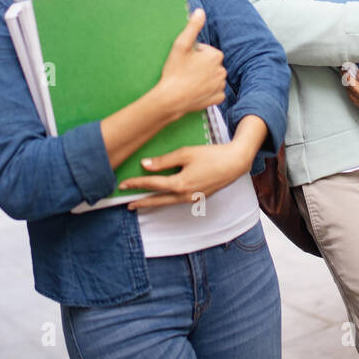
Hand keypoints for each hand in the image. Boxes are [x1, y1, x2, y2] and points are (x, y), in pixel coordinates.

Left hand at [119, 141, 255, 209]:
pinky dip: (166, 201)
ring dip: (153, 203)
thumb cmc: (211, 155)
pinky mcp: (198, 197)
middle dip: (141, 202)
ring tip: (140, 203)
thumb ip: (164, 160)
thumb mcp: (185, 154)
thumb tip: (144, 165)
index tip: (123, 184)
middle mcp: (184, 195)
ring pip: (167, 203)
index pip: (152, 185)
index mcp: (179, 184)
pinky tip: (162, 198)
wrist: (234, 163)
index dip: (136, 184)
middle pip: (157, 200)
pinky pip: (177, 201)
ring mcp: (192, 198)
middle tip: (127, 204)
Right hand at [152, 9, 226, 119]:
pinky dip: (207, 91)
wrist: (171, 99)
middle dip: (200, 66)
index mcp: (215, 56)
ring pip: (213, 77)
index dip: (194, 54)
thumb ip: (193, 27)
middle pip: (210, 64)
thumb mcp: (181, 45)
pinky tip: (196, 91)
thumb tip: (200, 11)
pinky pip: (214, 91)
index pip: (205, 51)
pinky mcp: (217, 99)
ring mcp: (220, 86)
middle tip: (185, 71)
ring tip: (189, 81)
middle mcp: (222, 70)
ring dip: (204, 78)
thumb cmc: (175, 71)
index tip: (184, 61)